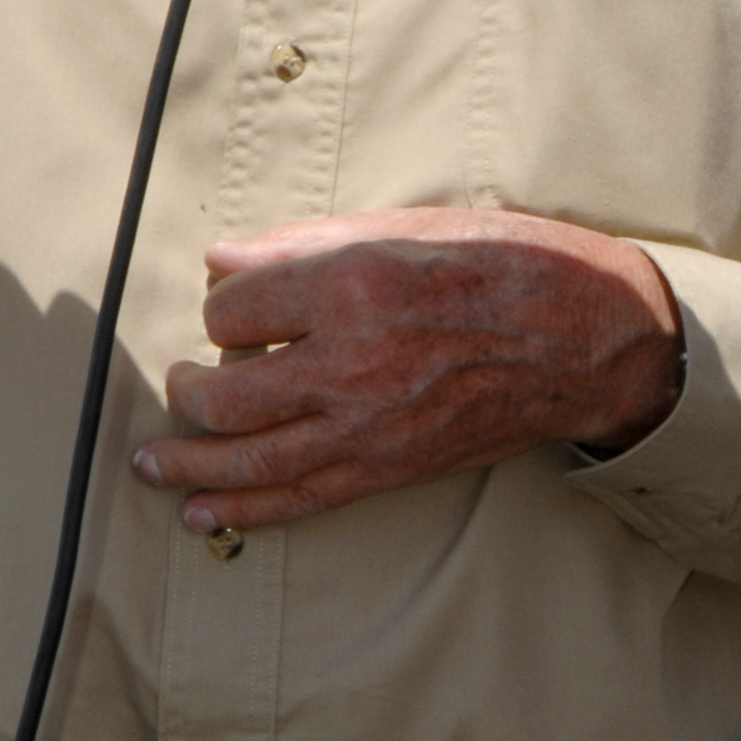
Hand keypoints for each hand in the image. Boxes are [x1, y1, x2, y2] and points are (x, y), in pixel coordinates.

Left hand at [131, 205, 681, 529]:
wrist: (588, 340)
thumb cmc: (507, 264)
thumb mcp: (407, 225)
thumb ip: (306, 244)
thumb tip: (223, 260)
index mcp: (353, 284)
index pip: (232, 305)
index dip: (223, 302)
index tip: (238, 300)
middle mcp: (352, 361)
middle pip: (223, 392)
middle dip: (190, 386)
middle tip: (187, 377)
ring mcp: (368, 425)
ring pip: (246, 459)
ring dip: (189, 463)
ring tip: (153, 464)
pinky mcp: (388, 469)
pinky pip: (298, 499)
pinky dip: (242, 512)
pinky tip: (202, 515)